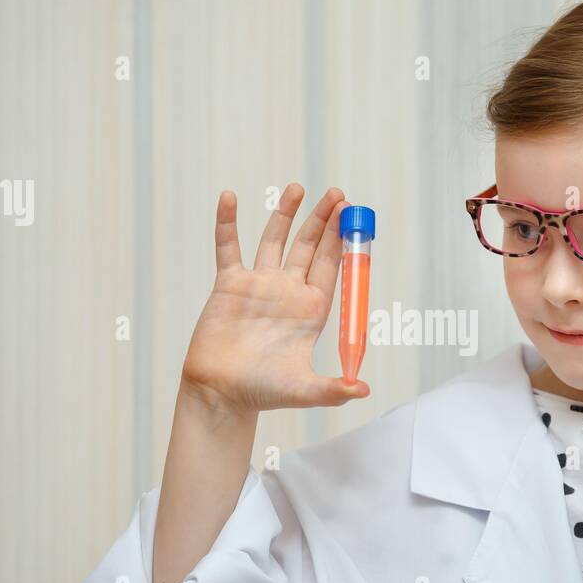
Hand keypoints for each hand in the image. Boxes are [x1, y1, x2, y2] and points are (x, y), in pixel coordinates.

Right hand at [180, 183, 370, 413]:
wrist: (220, 394)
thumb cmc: (263, 392)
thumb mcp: (303, 391)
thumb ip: (332, 389)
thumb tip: (362, 390)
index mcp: (311, 309)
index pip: (331, 266)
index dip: (342, 240)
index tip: (353, 216)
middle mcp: (288, 291)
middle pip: (309, 247)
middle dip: (323, 220)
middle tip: (338, 194)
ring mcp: (258, 285)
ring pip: (274, 240)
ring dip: (285, 214)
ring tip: (298, 188)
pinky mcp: (228, 284)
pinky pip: (228, 247)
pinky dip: (228, 222)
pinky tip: (230, 197)